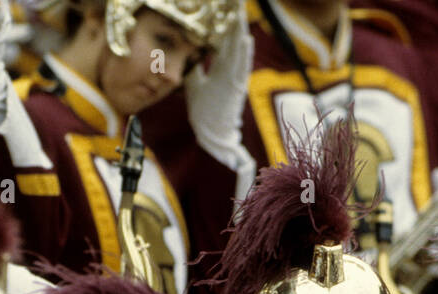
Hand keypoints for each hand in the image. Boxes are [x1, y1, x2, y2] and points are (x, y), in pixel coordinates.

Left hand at [183, 4, 255, 198]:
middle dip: (235, 21)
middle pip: (233, 41)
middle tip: (239, 2)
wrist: (212, 136)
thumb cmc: (204, 113)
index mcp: (220, 69)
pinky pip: (240, 69)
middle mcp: (229, 71)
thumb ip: (195, 68)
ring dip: (241, 31)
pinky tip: (246, 39)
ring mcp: (234, 80)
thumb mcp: (195, 85)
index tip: (227, 7)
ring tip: (242, 13)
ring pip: (239, 51)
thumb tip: (190, 53)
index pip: (224, 41)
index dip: (225, 24)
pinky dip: (244, 55)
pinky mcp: (235, 90)